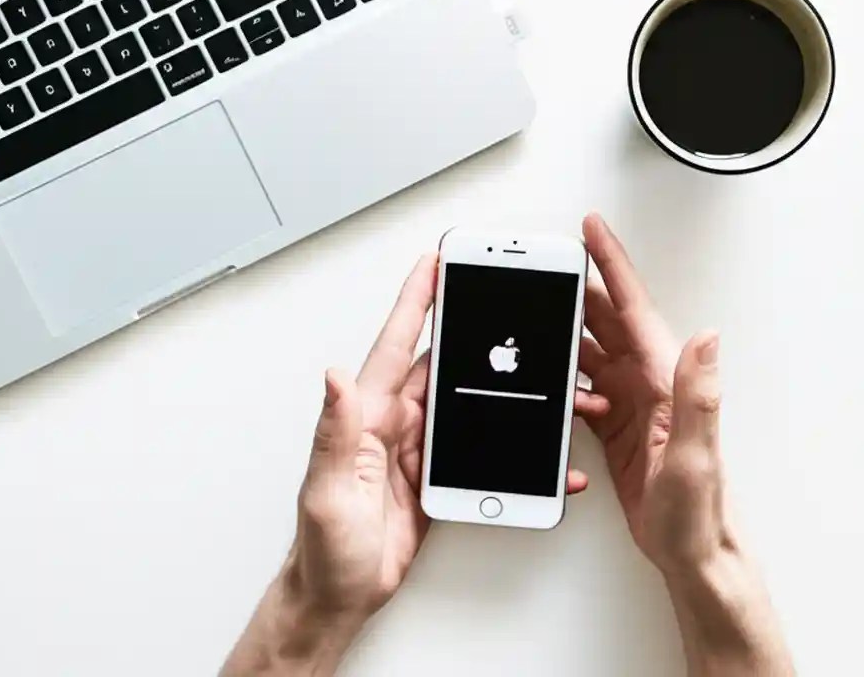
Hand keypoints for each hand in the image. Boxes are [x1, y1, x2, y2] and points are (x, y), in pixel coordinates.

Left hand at [224, 255, 589, 675]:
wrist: (338, 598)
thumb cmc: (323, 550)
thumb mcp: (326, 491)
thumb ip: (333, 432)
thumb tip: (332, 377)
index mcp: (366, 418)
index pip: (396, 347)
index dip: (416, 303)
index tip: (434, 265)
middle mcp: (391, 425)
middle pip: (441, 366)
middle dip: (474, 335)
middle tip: (501, 300)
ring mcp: (414, 450)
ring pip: (466, 404)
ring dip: (501, 391)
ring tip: (541, 378)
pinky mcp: (434, 477)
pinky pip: (474, 447)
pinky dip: (506, 442)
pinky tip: (532, 448)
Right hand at [579, 215, 792, 674]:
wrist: (693, 554)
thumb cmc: (697, 512)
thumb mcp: (696, 453)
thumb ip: (698, 393)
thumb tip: (707, 336)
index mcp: (666, 381)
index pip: (633, 309)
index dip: (611, 266)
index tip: (592, 230)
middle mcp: (652, 386)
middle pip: (607, 321)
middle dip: (578, 286)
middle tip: (549, 262)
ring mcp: (636, 407)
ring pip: (594, 352)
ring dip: (568, 330)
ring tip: (539, 311)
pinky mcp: (621, 430)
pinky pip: (588, 389)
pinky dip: (568, 378)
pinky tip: (553, 382)